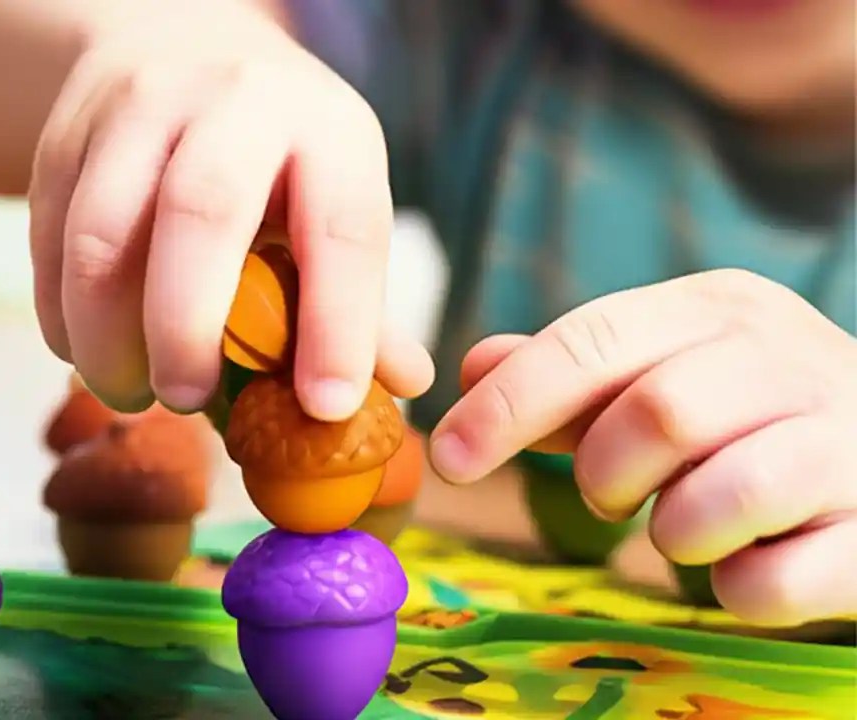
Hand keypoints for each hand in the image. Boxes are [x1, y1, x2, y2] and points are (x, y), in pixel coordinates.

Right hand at [28, 1, 432, 418]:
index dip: (338, 325)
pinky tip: (89, 352)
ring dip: (107, 334)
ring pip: (101, 231)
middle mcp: (234, 101)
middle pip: (200, 210)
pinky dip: (62, 314)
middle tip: (186, 400)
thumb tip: (403, 385)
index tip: (324, 407)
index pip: (342, 227)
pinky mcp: (65, 135)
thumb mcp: (330, 196)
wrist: (175, 43)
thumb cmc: (273, 155)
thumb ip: (356, 295)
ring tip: (129, 393)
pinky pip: (50, 238)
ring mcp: (138, 109)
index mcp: (326, 127)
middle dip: (187, 325)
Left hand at [430, 269, 856, 624]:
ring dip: (674, 530)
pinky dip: (737, 588)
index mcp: (721, 308)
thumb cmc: (753, 415)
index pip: (592, 340)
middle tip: (612, 497)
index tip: (449, 460)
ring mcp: (849, 443)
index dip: (509, 404)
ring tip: (685, 525)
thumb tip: (472, 366)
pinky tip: (747, 563)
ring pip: (724, 492)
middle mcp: (791, 358)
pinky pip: (775, 582)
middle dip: (606, 473)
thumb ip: (570, 377)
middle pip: (658, 413)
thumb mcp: (664, 372)